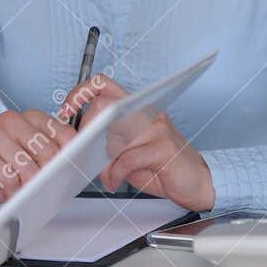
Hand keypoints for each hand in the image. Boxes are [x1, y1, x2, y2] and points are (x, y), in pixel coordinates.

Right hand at [0, 109, 74, 210]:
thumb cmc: (10, 170)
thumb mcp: (38, 161)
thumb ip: (58, 156)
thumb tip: (78, 161)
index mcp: (32, 117)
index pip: (64, 133)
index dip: (69, 157)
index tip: (67, 170)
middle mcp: (12, 121)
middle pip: (47, 150)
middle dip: (49, 174)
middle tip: (43, 185)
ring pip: (27, 165)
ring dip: (29, 184)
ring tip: (24, 188)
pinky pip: (7, 176)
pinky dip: (12, 189)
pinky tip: (8, 189)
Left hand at [64, 77, 215, 210]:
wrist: (199, 182)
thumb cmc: (162, 166)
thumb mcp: (130, 149)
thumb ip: (108, 140)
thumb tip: (79, 142)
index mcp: (138, 107)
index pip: (105, 84)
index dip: (81, 92)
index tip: (67, 109)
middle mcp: (147, 112)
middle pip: (104, 106)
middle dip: (88, 131)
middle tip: (85, 152)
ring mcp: (156, 128)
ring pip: (113, 135)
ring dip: (103, 161)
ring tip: (106, 174)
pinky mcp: (162, 148)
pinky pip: (125, 160)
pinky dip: (115, 175)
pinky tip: (116, 181)